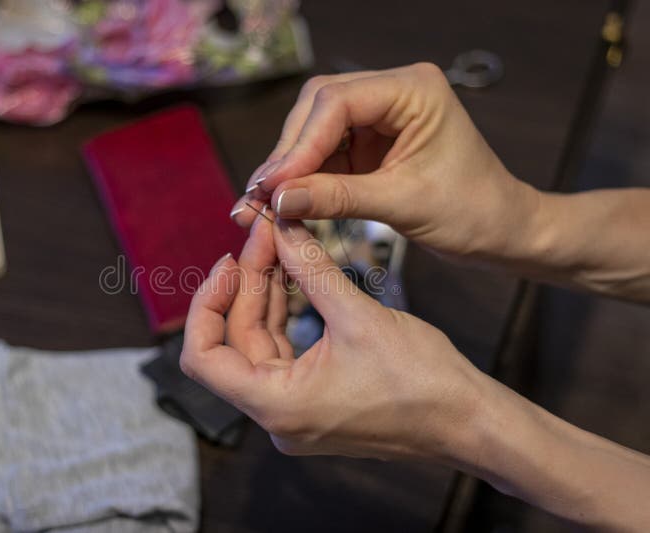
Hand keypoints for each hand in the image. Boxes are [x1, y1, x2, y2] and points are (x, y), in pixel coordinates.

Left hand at [181, 213, 484, 459]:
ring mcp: (294, 411)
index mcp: (277, 405)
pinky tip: (292, 276)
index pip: (201, 358)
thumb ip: (311, 269)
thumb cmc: (422, 381)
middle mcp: (277, 416)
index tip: (229, 263)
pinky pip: (283, 353)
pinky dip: (284, 314)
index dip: (206, 305)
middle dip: (248, 283)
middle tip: (268, 234)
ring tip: (281, 245)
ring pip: (259, 344)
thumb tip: (282, 228)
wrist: (467, 422)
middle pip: (234, 341)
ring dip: (266, 294)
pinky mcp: (313, 401)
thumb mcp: (358, 316)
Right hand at [232, 63, 540, 262]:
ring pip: (315, 127)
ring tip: (265, 202)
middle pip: (319, 108)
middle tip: (259, 195)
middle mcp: (394, 92)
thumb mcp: (403, 205)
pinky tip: (287, 199)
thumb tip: (279, 198)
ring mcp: (380, 115)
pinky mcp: (370, 141)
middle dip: (289, 153)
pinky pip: (326, 151)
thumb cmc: (473, 211)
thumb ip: (338, 198)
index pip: (338, 103)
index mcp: (414, 90)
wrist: (500, 230)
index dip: (300, 145)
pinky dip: (305, 176)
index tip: (272, 184)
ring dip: (291, 166)